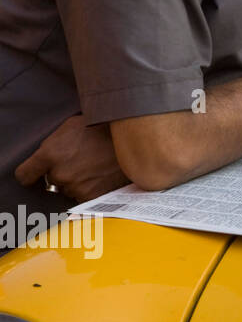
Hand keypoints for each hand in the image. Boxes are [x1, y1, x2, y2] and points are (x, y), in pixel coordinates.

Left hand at [15, 114, 130, 202]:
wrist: (136, 138)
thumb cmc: (104, 127)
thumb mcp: (72, 125)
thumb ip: (53, 143)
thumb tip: (45, 155)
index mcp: (50, 154)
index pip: (24, 175)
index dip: (30, 173)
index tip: (35, 173)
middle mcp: (60, 173)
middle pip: (52, 180)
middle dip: (62, 172)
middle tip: (82, 159)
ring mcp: (77, 186)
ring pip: (69, 188)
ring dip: (78, 180)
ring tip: (96, 165)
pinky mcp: (92, 196)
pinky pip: (84, 195)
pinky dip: (92, 188)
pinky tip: (102, 174)